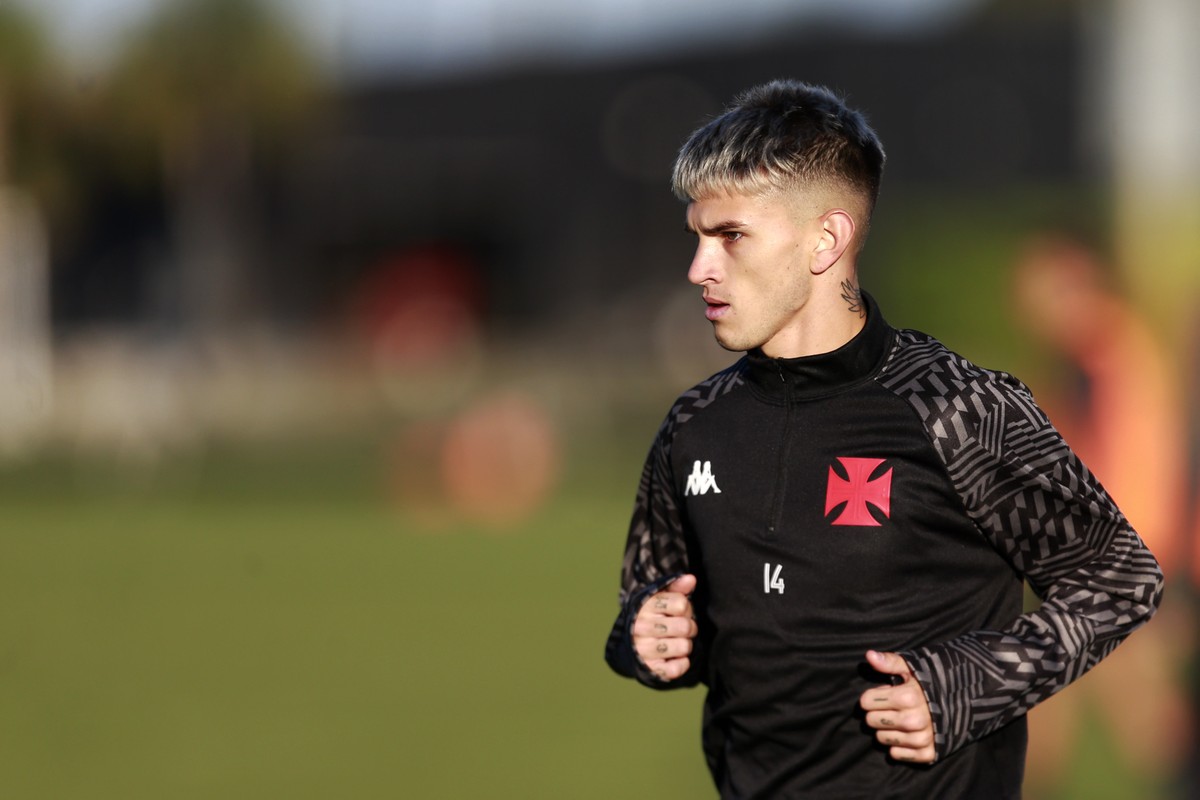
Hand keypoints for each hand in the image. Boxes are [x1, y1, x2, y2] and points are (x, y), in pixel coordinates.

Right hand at [632, 574, 697, 681]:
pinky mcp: (650, 668)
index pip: (682, 604)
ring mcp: (645, 649)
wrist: (632, 643)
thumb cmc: (653, 617)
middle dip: (689, 628)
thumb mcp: (660, 598)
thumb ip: (677, 588)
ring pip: (684, 647)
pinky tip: (674, 657)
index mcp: (646, 606)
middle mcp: (642, 627)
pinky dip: (681, 663)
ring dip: (685, 645)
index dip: (686, 608)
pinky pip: (678, 668)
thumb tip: (691, 579)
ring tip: (676, 641)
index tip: (678, 612)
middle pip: (685, 627)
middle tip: (681, 629)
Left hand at [860, 649, 935, 763]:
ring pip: (882, 739)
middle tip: (890, 708)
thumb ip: (889, 662)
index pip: (866, 702)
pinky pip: (897, 755)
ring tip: (897, 720)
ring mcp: (922, 738)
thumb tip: (869, 655)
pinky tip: (903, 735)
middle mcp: (915, 720)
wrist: (965, 702)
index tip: (883, 694)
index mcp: (908, 697)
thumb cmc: (930, 682)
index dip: (871, 696)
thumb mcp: (911, 667)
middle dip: (876, 713)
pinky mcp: (928, 753)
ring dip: (884, 730)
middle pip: (872, 721)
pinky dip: (896, 747)